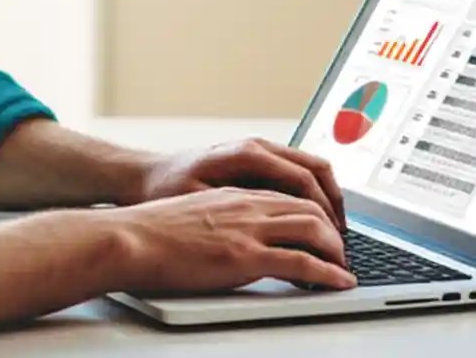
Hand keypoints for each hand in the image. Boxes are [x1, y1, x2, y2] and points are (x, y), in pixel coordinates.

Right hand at [110, 187, 355, 292]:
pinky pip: (302, 262)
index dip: (316, 212)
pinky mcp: (245, 256)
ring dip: (337, 250)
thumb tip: (234, 235)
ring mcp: (249, 229)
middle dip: (335, 230)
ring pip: (314, 229)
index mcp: (236, 194)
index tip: (325, 230)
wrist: (131, 237)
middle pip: (311, 207)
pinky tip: (339, 283)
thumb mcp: (195, 212)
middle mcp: (248, 205)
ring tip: (343, 269)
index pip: (291, 193)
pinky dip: (328, 273)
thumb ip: (222, 218)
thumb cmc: (152, 230)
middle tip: (341, 251)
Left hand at [135, 138, 346, 229]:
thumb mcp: (201, 203)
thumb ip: (240, 214)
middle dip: (335, 207)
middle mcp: (259, 147)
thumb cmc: (167, 188)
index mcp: (249, 154)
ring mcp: (260, 151)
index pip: (305, 180)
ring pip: (311, 170)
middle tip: (343, 241)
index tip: (334, 240)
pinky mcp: (257, 162)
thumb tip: (277, 233)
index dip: (325, 213)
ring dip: (327, 201)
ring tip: (334, 235)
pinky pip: (297, 175)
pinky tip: (311, 224)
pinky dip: (311, 197)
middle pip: (317, 170)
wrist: (144, 174)